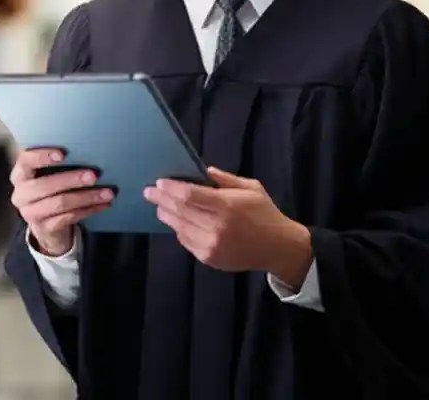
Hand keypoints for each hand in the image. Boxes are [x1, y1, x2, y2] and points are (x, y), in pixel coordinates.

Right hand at [10, 149, 113, 255]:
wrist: (45, 227)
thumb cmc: (50, 191)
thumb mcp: (46, 176)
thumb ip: (56, 164)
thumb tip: (87, 150)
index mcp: (20, 175)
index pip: (26, 161)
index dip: (42, 157)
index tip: (62, 154)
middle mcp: (21, 195)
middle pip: (45, 186)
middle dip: (71, 179)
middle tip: (93, 175)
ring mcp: (31, 214)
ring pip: (60, 203)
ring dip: (86, 197)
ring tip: (107, 193)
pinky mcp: (45, 228)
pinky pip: (69, 217)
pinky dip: (89, 210)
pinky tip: (103, 204)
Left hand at [144, 167, 312, 288]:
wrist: (278, 248)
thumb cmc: (264, 213)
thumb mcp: (250, 188)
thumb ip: (224, 179)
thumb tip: (201, 171)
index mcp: (227, 206)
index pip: (189, 195)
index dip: (171, 188)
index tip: (160, 182)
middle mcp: (217, 227)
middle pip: (179, 210)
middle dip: (161, 200)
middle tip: (149, 192)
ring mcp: (211, 245)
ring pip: (179, 227)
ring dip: (166, 215)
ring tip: (159, 206)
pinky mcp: (209, 258)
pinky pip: (185, 241)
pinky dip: (179, 229)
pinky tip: (178, 222)